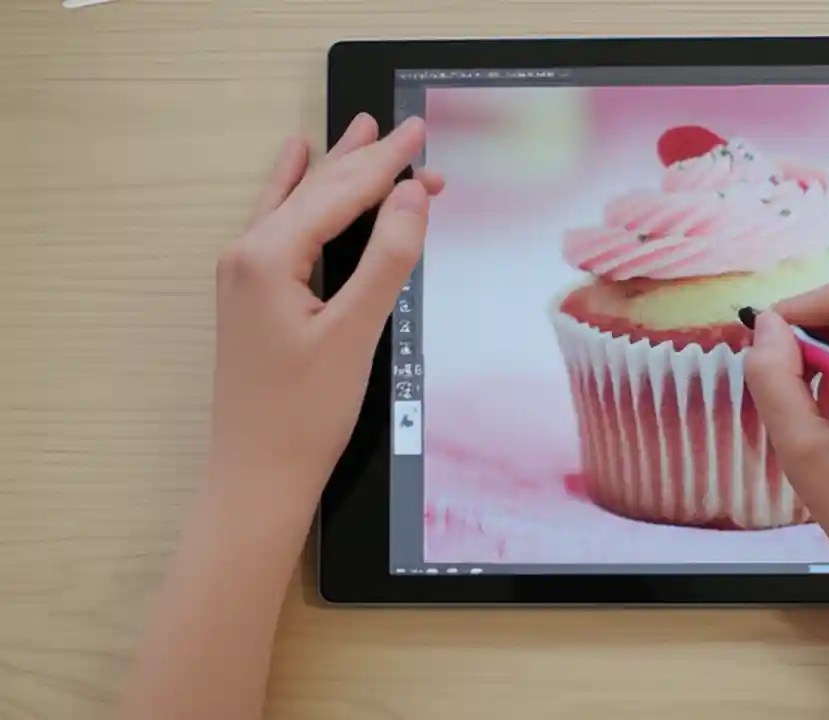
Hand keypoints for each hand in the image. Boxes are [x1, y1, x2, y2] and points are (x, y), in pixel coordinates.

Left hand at [209, 114, 442, 506]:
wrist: (257, 475)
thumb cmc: (305, 413)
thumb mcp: (355, 333)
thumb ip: (386, 258)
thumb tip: (413, 195)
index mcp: (268, 256)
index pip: (340, 193)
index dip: (387, 162)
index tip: (422, 130)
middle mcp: (247, 253)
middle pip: (318, 191)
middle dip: (369, 162)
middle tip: (411, 130)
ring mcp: (243, 273)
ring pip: (299, 203)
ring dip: (337, 170)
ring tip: (361, 130)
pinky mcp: (251, 294)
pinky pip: (277, 223)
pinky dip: (294, 190)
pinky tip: (293, 161)